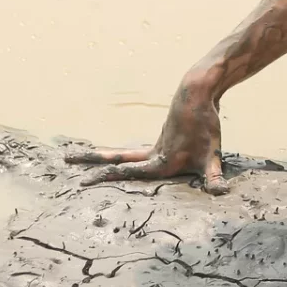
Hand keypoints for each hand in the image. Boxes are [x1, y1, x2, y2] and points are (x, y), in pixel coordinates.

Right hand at [65, 78, 227, 192]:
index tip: (84, 181)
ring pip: (122, 154)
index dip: (107, 178)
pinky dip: (119, 156)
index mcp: (160, 161)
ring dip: (101, 156)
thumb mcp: (212, 153)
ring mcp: (154, 145)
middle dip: (91, 161)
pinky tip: (115, 160)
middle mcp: (152, 153)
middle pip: (117, 159)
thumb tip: (221, 193)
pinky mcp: (159, 139)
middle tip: (65, 160)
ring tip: (76, 157)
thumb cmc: (206, 124)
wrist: (198, 92)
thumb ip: (214, 175)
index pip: (129, 173)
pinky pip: (134, 152)